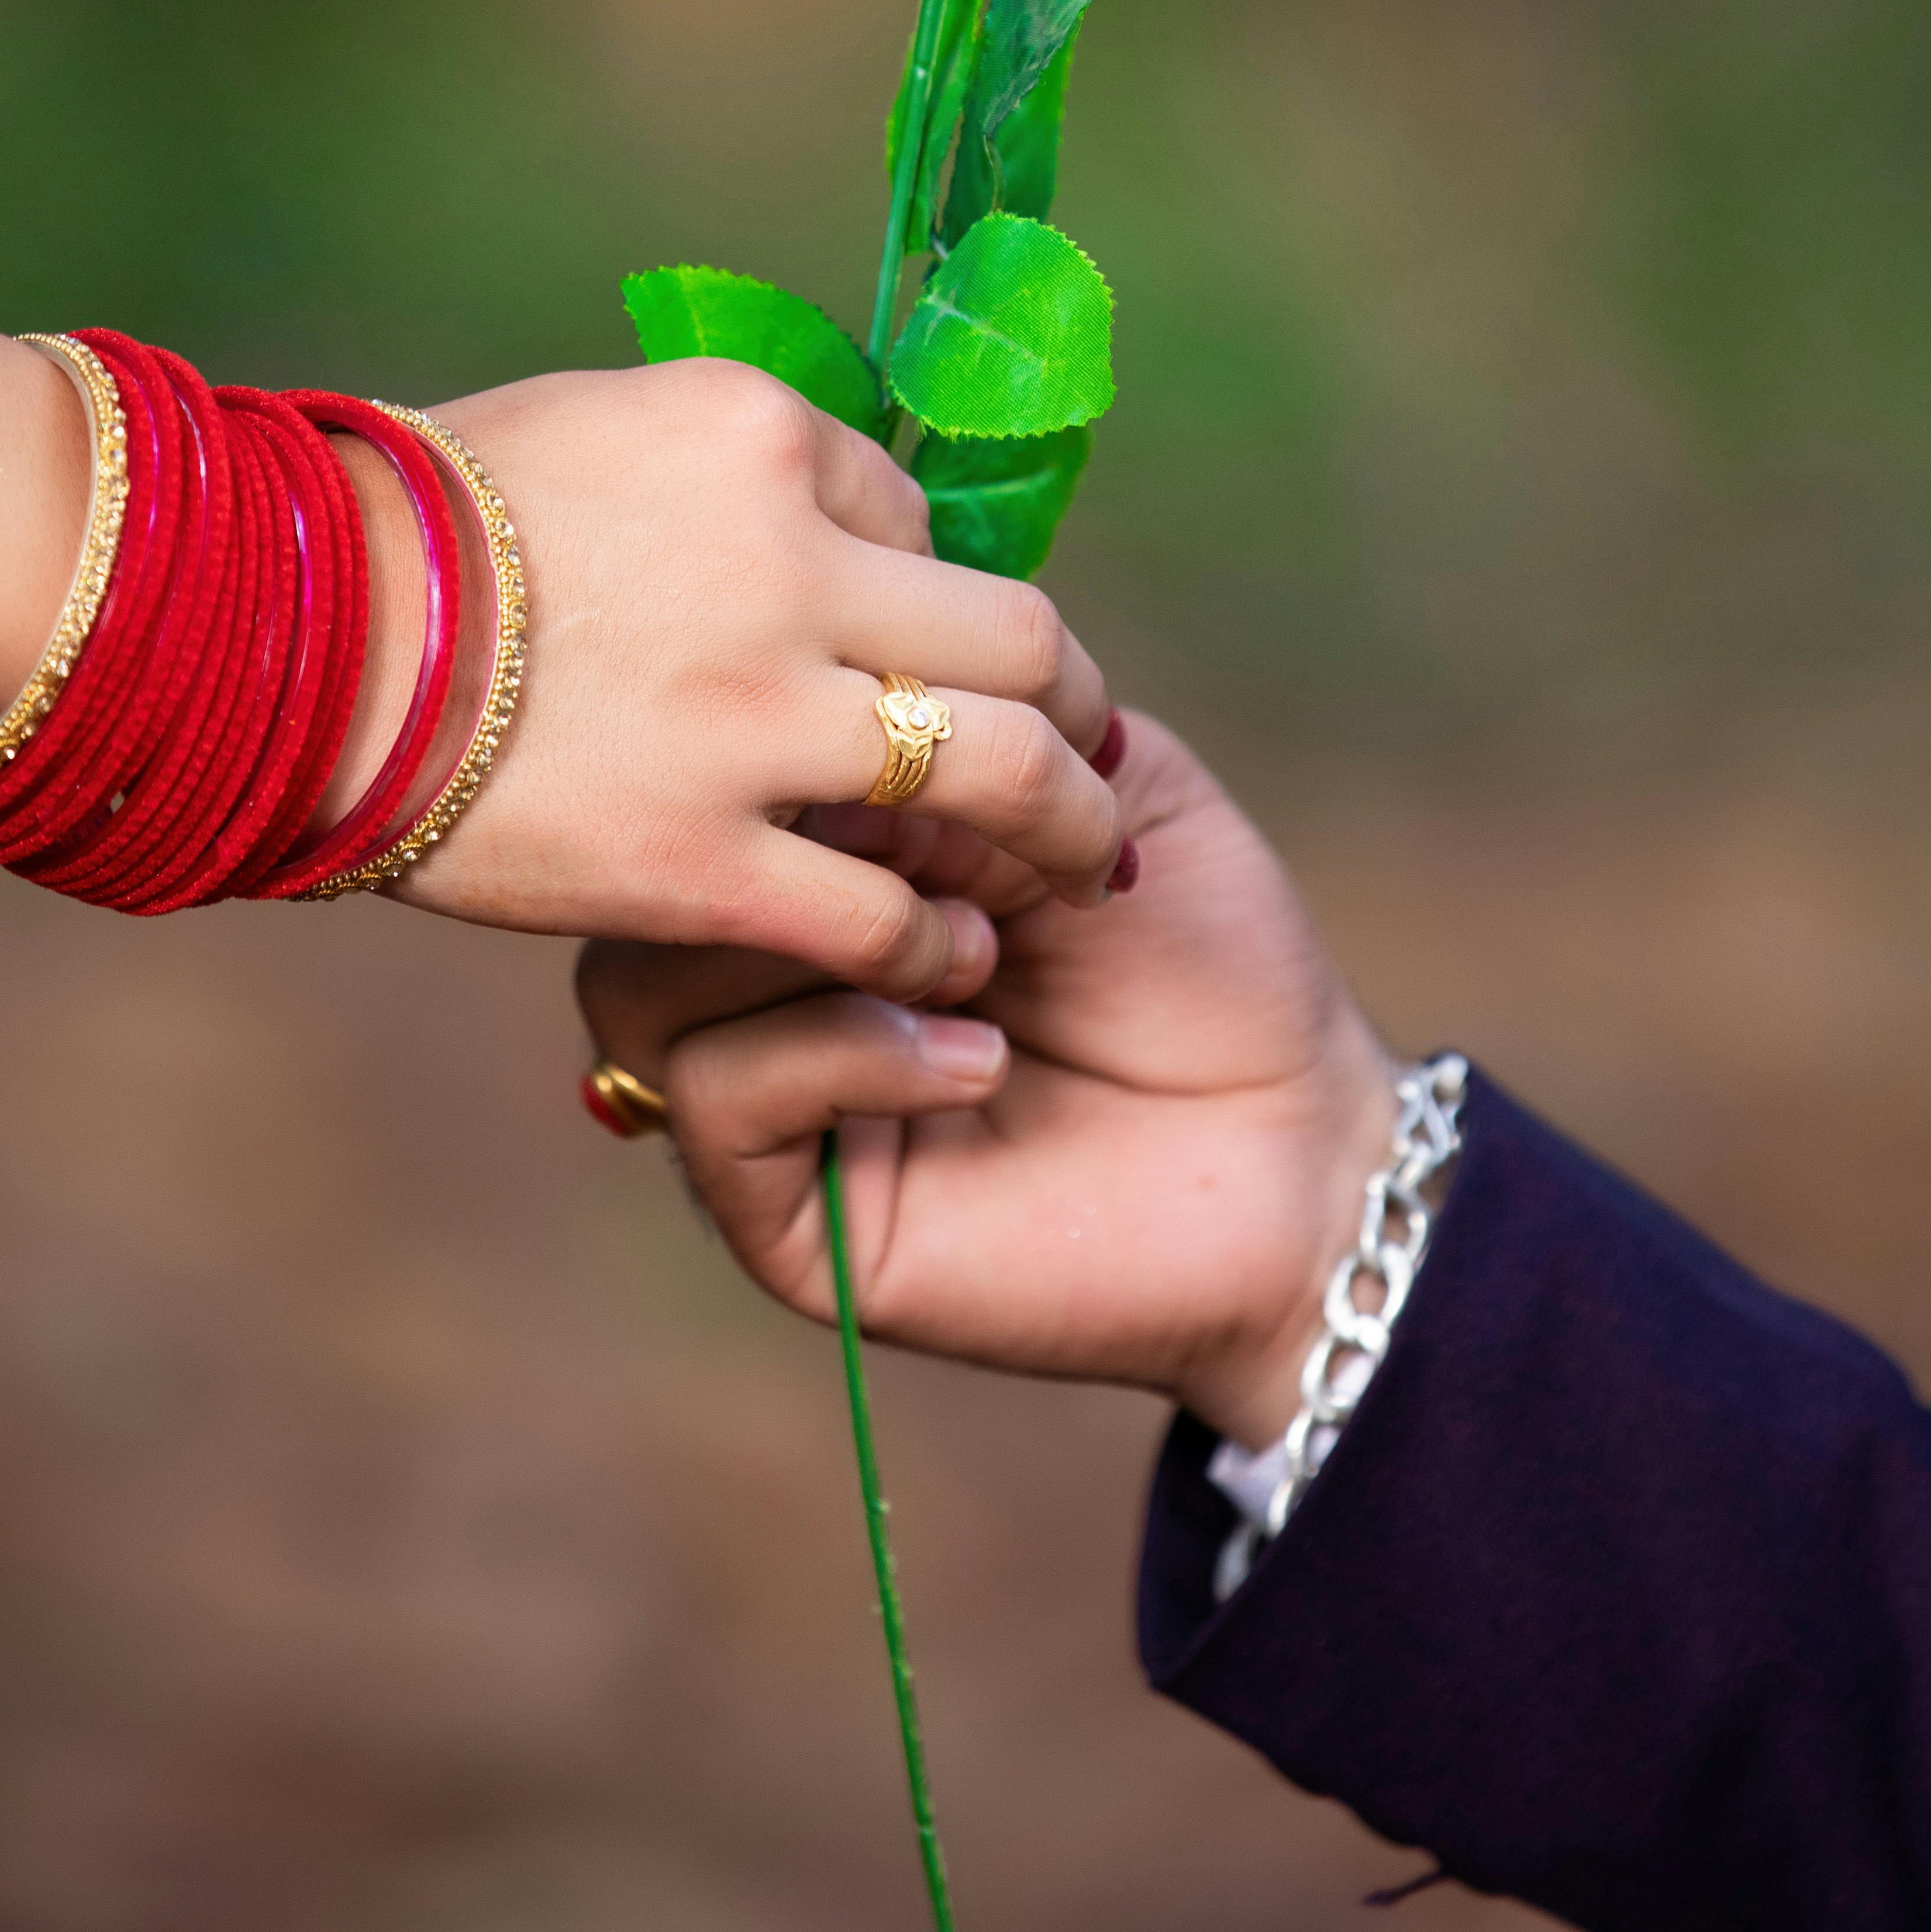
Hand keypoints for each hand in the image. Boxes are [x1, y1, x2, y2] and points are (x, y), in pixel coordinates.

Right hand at [352, 360, 1122, 992]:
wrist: (283, 642)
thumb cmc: (418, 524)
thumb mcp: (601, 433)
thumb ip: (727, 482)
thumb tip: (819, 519)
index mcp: (760, 438)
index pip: (917, 512)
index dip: (930, 590)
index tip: (931, 653)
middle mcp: (787, 568)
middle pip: (1020, 638)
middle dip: (1078, 706)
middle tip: (1098, 758)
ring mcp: (751, 720)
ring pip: (999, 775)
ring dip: (1061, 829)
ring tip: (1078, 871)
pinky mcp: (698, 861)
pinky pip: (883, 917)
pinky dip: (935, 945)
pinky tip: (950, 964)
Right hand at [575, 715, 1400, 1447]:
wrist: (1295, 1139)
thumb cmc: (1203, 949)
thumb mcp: (1104, 776)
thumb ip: (971, 717)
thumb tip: (816, 712)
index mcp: (826, 853)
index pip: (713, 764)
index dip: (792, 725)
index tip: (919, 733)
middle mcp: (769, 971)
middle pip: (639, 872)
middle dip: (781, 831)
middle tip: (944, 857)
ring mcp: (770, 1098)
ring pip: (635, 988)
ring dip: (807, 942)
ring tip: (972, 957)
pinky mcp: (785, 1219)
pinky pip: (716, 1101)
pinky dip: (845, 1051)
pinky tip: (979, 1057)